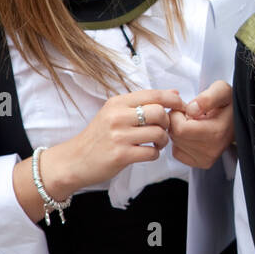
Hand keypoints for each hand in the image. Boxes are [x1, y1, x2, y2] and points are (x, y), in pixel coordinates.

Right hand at [42, 89, 184, 199]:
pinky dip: (154, 154)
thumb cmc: (99, 137)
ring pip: (158, 133)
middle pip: (159, 113)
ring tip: (155, 143)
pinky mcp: (121, 155)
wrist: (74, 160)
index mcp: (117, 102)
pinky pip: (151, 152)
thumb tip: (174, 93)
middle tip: (162, 129)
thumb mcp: (115, 113)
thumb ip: (143, 103)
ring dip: (163, 140)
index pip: (154, 94)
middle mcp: (117, 116)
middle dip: (167, 122)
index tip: (180, 108)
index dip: (173, 101)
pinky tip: (147, 153)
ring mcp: (118, 136)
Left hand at [168, 81, 234, 169]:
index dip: (178, 114)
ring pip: (175, 144)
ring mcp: (207, 159)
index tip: (187, 108)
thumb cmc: (228, 104)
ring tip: (193, 123)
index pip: (180, 129)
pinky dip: (180, 142)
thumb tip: (192, 111)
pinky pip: (177, 153)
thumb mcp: (221, 90)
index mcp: (217, 132)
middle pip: (176, 136)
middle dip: (177, 121)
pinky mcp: (202, 163)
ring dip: (178, 131)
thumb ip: (207, 97)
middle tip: (190, 114)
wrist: (237, 119)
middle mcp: (212, 149)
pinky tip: (192, 134)